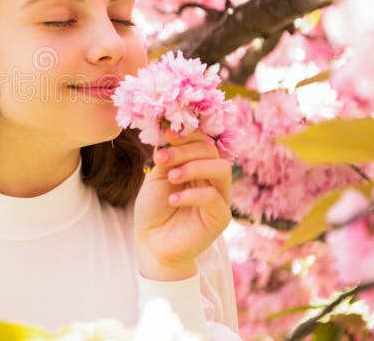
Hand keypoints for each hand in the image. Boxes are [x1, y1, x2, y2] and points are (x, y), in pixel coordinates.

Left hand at [133, 128, 231, 280]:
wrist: (152, 243)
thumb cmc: (154, 209)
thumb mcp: (157, 177)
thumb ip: (168, 156)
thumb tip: (171, 130)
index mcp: (198, 166)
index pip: (203, 141)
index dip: (187, 134)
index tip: (166, 134)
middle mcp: (212, 179)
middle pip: (212, 151)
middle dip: (186, 150)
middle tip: (162, 158)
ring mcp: (219, 197)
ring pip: (221, 169)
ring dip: (194, 167)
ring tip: (171, 177)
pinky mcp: (220, 218)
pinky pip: (215, 198)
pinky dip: (192, 194)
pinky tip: (173, 199)